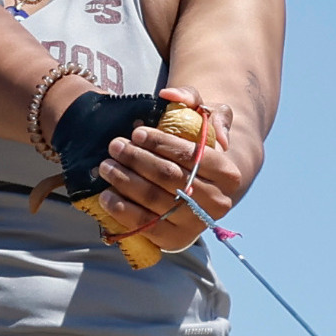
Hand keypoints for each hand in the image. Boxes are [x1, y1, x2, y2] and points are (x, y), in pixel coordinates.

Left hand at [94, 87, 243, 250]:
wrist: (201, 186)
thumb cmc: (198, 147)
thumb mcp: (204, 117)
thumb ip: (192, 98)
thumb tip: (171, 95)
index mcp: (229, 175)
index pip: (192, 156)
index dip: (161, 143)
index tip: (137, 132)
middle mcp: (218, 203)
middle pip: (170, 178)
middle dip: (137, 159)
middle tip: (115, 146)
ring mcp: (196, 225)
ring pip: (154, 200)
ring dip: (124, 181)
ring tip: (106, 165)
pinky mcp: (174, 241)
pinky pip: (144, 225)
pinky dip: (122, 209)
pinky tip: (107, 194)